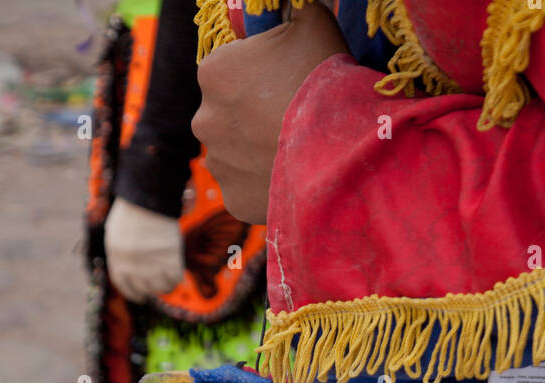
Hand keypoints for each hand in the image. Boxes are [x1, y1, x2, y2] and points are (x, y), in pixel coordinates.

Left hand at [104, 198, 184, 302]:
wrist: (148, 199)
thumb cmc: (132, 211)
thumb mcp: (116, 233)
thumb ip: (120, 253)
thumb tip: (128, 270)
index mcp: (117, 259)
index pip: (125, 286)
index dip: (134, 294)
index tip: (142, 296)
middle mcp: (132, 267)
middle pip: (144, 289)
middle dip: (151, 289)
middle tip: (158, 283)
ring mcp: (151, 266)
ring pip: (160, 288)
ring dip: (165, 284)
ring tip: (167, 275)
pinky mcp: (169, 261)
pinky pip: (175, 280)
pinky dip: (176, 277)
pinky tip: (176, 270)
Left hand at [192, 4, 348, 223]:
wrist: (339, 153)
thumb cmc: (323, 82)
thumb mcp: (312, 23)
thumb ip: (292, 12)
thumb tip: (290, 10)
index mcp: (212, 72)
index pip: (227, 70)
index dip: (257, 76)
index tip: (282, 84)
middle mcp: (204, 120)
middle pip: (227, 116)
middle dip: (251, 118)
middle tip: (289, 122)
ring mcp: (218, 164)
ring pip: (235, 155)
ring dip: (256, 153)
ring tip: (292, 153)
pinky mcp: (234, 201)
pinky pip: (246, 190)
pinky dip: (263, 187)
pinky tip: (288, 178)